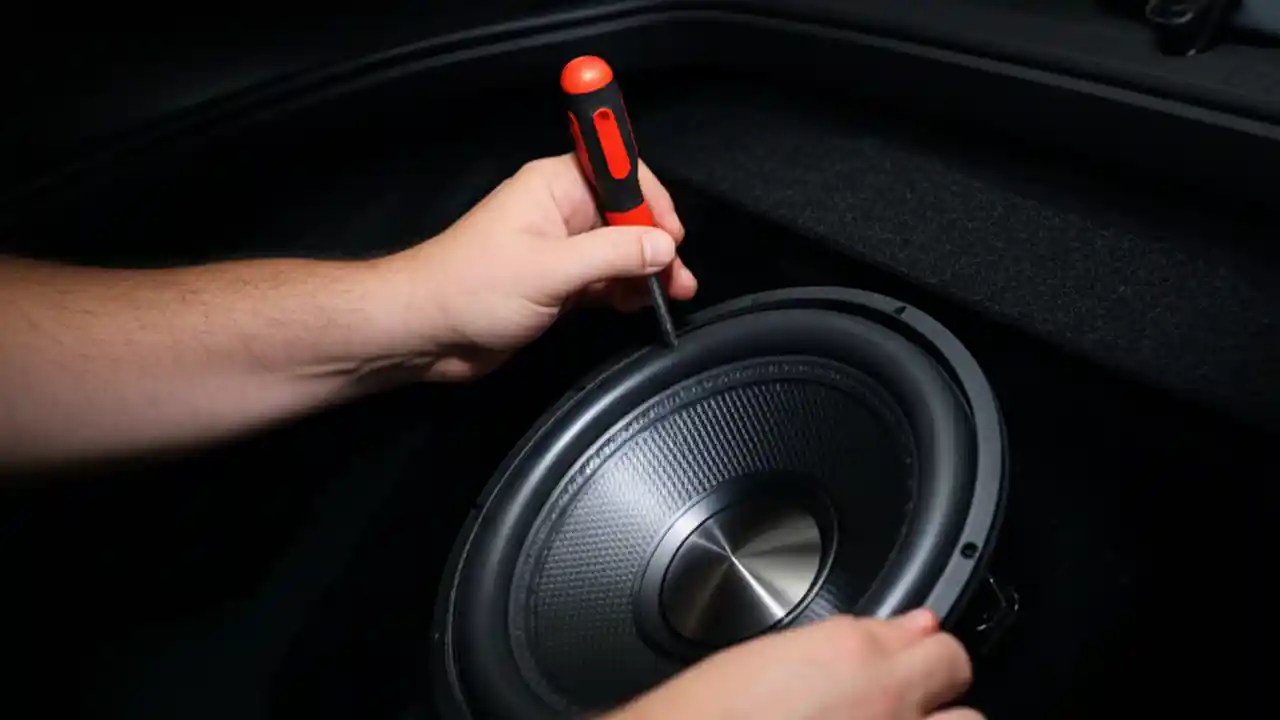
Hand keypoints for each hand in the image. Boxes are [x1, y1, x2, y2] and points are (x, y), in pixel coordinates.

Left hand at [382, 154, 695, 379]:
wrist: (426, 332)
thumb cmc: (472, 288)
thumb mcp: (550, 270)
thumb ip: (611, 255)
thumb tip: (663, 247)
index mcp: (554, 186)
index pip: (619, 171)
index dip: (650, 198)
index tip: (672, 231)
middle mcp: (561, 211)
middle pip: (626, 215)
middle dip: (656, 243)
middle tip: (679, 277)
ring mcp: (561, 249)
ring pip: (620, 251)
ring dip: (647, 271)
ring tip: (671, 295)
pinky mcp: (558, 284)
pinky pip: (605, 279)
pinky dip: (625, 290)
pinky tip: (641, 304)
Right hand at [608, 610, 979, 719]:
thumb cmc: (712, 710)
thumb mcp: (781, 652)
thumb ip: (861, 639)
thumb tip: (909, 628)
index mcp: (859, 658)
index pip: (943, 646)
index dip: (925, 655)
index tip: (913, 661)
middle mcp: (888, 708)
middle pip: (963, 696)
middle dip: (937, 697)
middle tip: (898, 705)